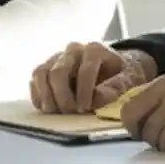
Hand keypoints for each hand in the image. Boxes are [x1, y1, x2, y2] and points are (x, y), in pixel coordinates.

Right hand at [30, 41, 156, 113]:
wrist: (116, 67)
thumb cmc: (123, 74)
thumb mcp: (129, 79)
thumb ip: (116, 87)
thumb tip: (96, 99)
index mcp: (95, 50)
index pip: (85, 70)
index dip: (84, 91)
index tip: (85, 109)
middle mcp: (74, 50)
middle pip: (59, 71)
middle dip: (63, 96)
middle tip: (70, 113)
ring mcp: (58, 58)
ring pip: (41, 73)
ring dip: (46, 96)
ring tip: (56, 113)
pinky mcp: (47, 68)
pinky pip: (35, 80)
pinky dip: (38, 95)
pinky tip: (48, 109)